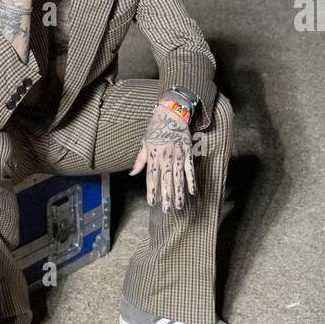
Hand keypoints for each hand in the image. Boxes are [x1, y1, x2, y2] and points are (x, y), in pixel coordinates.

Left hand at [129, 96, 196, 212]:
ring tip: (178, 205)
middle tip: (166, 210)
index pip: (151, 177)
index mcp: (153, 155)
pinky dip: (191, 180)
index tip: (152, 202)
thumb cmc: (156, 128)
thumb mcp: (144, 142)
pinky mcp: (187, 152)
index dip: (151, 190)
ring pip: (178, 177)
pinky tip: (192, 191)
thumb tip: (132, 174)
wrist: (172, 113)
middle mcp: (165, 157)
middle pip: (165, 180)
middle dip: (166, 196)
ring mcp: (177, 155)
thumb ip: (139, 160)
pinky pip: (190, 169)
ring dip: (178, 192)